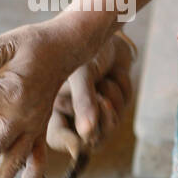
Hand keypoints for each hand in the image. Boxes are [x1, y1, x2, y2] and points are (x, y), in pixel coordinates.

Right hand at [46, 32, 135, 160]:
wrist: (108, 34)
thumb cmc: (87, 50)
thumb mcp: (82, 74)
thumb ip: (83, 103)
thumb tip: (86, 133)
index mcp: (53, 108)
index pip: (59, 139)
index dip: (70, 143)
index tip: (85, 137)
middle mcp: (72, 115)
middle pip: (92, 140)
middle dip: (102, 118)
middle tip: (102, 98)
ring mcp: (94, 113)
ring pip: (111, 126)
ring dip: (114, 100)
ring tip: (105, 80)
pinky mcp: (112, 106)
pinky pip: (123, 110)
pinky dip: (123, 91)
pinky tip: (115, 75)